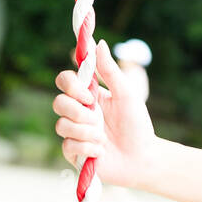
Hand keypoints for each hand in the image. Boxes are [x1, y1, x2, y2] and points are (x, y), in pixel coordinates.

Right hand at [53, 39, 156, 188]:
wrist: (143, 158)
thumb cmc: (137, 124)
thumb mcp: (126, 93)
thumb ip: (110, 70)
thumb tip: (98, 43)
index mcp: (89, 95)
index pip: (66, 81)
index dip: (70, 82)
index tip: (87, 90)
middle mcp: (79, 112)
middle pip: (58, 102)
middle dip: (76, 108)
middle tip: (95, 115)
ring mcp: (75, 133)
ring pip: (61, 125)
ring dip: (85, 131)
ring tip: (103, 138)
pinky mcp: (74, 153)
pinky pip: (68, 145)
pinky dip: (86, 148)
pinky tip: (101, 151)